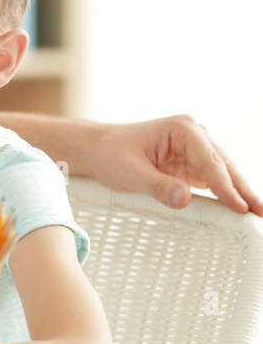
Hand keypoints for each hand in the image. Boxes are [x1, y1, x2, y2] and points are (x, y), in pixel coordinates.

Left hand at [91, 115, 262, 214]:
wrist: (96, 149)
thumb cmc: (110, 155)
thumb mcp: (130, 173)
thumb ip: (158, 186)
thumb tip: (186, 199)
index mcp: (183, 129)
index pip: (210, 161)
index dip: (226, 186)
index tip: (239, 207)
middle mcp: (194, 135)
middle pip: (225, 166)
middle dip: (244, 190)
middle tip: (261, 212)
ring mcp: (195, 149)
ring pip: (224, 174)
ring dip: (239, 193)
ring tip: (257, 214)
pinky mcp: (191, 164)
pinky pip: (212, 181)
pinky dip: (225, 195)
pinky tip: (237, 210)